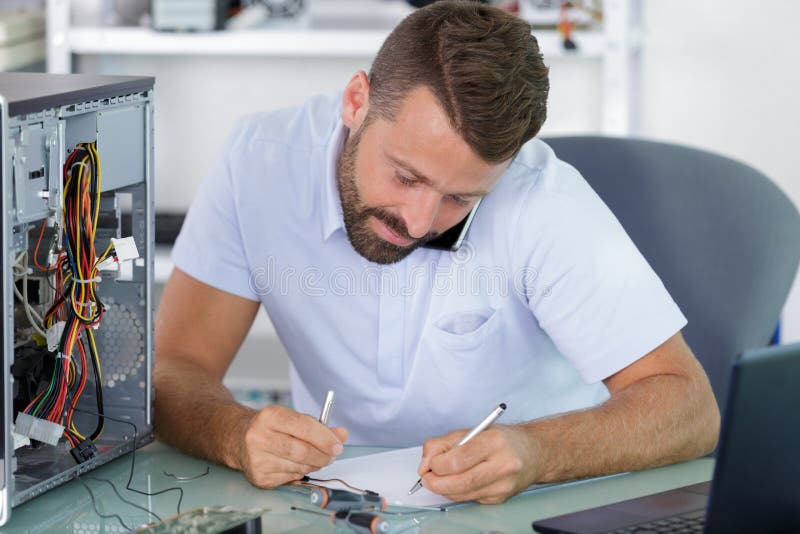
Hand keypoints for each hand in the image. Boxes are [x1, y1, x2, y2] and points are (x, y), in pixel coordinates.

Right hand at [237, 405, 347, 487]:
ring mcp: (256, 458)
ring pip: (298, 466)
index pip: (304, 427)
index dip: (325, 438)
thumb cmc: (273, 428)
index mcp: (270, 416)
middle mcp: (259, 436)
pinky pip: (290, 478)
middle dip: (322, 455)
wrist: (240, 439)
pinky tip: (297, 465)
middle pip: (301, 450)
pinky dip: (300, 473)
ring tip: (315, 459)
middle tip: (332, 456)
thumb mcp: (293, 419)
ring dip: (313, 465)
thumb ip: (319, 427)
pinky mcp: (258, 476)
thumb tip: (342, 435)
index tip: (338, 445)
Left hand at [417, 424, 537, 503]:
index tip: (430, 463)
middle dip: (436, 482)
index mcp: (494, 442)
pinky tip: (459, 481)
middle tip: (427, 477)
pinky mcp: (500, 498)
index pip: (457, 460)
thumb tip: (426, 462)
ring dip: (444, 489)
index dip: (437, 464)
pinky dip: (458, 492)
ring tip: (439, 478)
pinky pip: (470, 499)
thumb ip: (444, 443)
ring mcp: (503, 485)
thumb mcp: (473, 430)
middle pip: (459, 482)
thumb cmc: (503, 439)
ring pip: (462, 494)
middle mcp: (502, 465)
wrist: (534, 453)